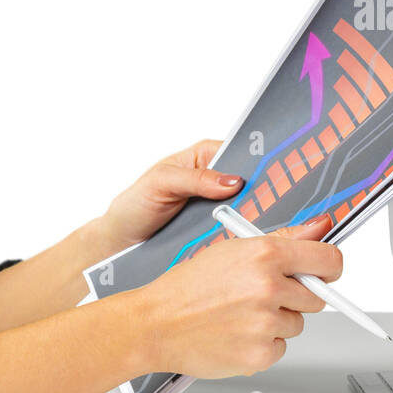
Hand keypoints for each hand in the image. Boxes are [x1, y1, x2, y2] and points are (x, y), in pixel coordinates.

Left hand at [96, 140, 245, 254]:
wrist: (124, 239)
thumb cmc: (136, 203)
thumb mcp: (162, 182)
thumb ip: (196, 179)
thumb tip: (233, 181)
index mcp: (206, 155)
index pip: (241, 152)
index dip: (256, 163)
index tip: (267, 176)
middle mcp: (215, 177)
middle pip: (248, 183)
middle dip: (253, 193)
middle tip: (253, 205)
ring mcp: (218, 205)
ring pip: (244, 208)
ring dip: (245, 216)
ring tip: (245, 225)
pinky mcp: (216, 227)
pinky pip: (233, 229)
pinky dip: (234, 233)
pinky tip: (235, 237)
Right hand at [134, 214, 338, 378]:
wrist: (155, 323)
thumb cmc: (188, 285)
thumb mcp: (233, 248)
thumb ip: (283, 239)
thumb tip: (321, 227)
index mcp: (265, 254)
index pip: (328, 260)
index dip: (329, 268)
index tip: (325, 274)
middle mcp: (268, 286)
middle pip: (316, 296)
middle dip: (297, 296)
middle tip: (264, 295)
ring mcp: (265, 322)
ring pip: (296, 324)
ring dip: (277, 321)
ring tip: (241, 314)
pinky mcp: (259, 353)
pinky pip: (280, 348)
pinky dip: (263, 344)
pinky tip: (237, 333)